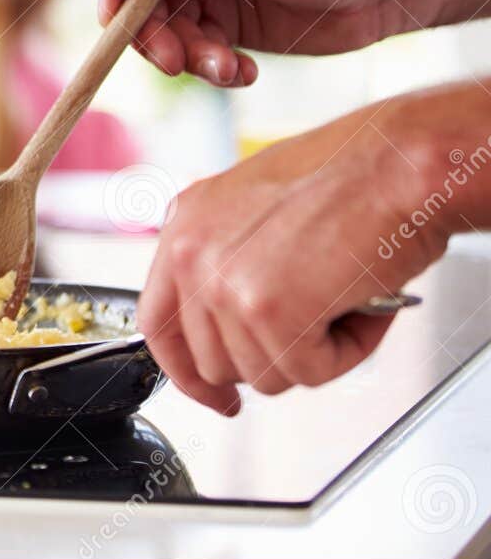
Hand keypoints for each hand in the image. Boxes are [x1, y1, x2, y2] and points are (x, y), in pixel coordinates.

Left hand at [138, 83, 486, 413]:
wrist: (399, 162)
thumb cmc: (350, 177)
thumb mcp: (258, 209)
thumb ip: (229, 264)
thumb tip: (235, 329)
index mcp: (184, 226)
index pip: (159, 325)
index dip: (189, 373)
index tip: (217, 396)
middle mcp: (191, 253)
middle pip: (213, 362)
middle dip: (271, 358)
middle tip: (316, 325)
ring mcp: (222, 284)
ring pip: (262, 375)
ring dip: (314, 352)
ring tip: (343, 299)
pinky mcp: (267, 311)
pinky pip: (308, 373)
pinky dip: (347, 352)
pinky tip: (361, 305)